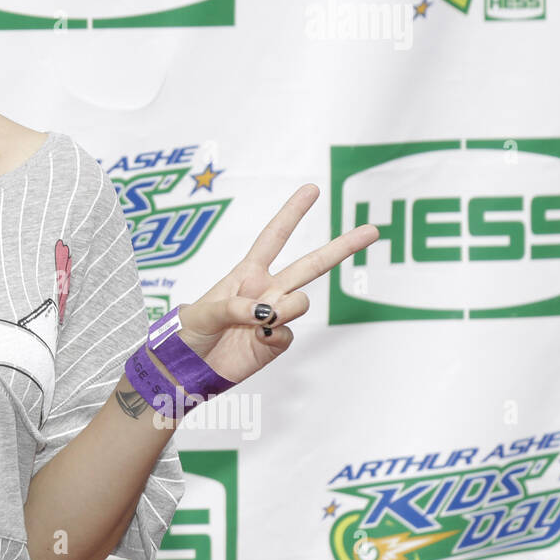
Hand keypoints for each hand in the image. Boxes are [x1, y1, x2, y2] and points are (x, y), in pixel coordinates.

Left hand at [169, 184, 378, 386]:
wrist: (187, 369)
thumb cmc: (187, 333)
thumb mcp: (202, 311)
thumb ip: (232, 307)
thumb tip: (264, 311)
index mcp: (246, 274)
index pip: (274, 238)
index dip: (292, 213)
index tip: (312, 190)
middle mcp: (265, 291)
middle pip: (309, 265)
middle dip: (340, 247)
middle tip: (372, 230)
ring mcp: (273, 317)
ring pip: (301, 302)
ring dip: (287, 308)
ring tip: (261, 320)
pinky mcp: (275, 343)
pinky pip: (290, 334)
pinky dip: (276, 335)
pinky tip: (258, 339)